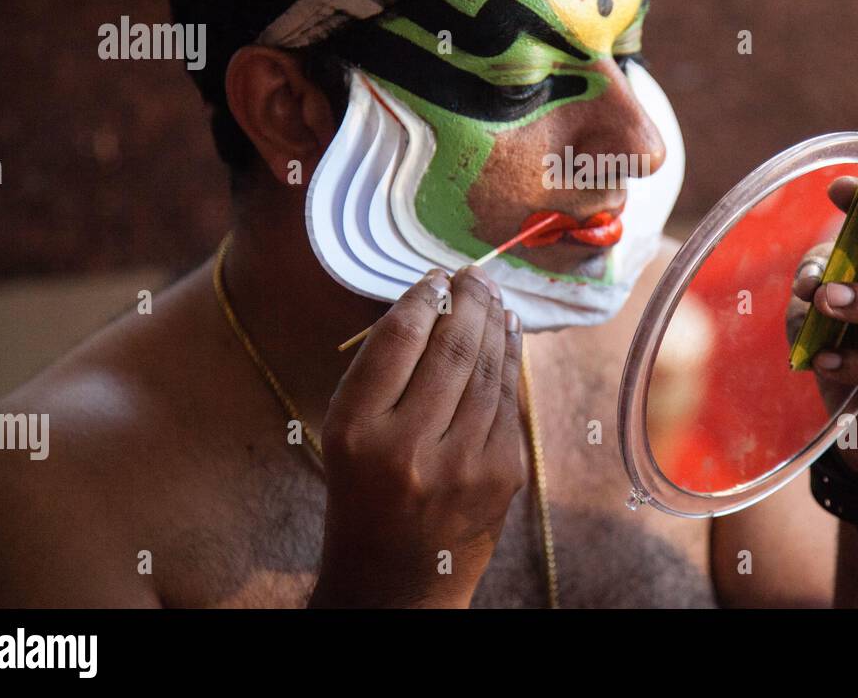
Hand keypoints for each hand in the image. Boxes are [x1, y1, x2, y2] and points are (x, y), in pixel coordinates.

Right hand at [310, 265, 526, 607]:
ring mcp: (464, 463)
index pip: (397, 341)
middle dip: (467, 302)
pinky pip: (509, 400)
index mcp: (357, 432)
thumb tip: (436, 300)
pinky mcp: (503, 474)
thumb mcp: (347, 434)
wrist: (395, 583)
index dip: (421, 298)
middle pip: (450, 349)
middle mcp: (409, 447)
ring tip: (492, 296)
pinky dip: (510, 360)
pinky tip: (508, 334)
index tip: (434, 276)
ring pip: (487, 370)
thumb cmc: (363, 494)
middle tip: (473, 275)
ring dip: (494, 324)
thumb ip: (383, 373)